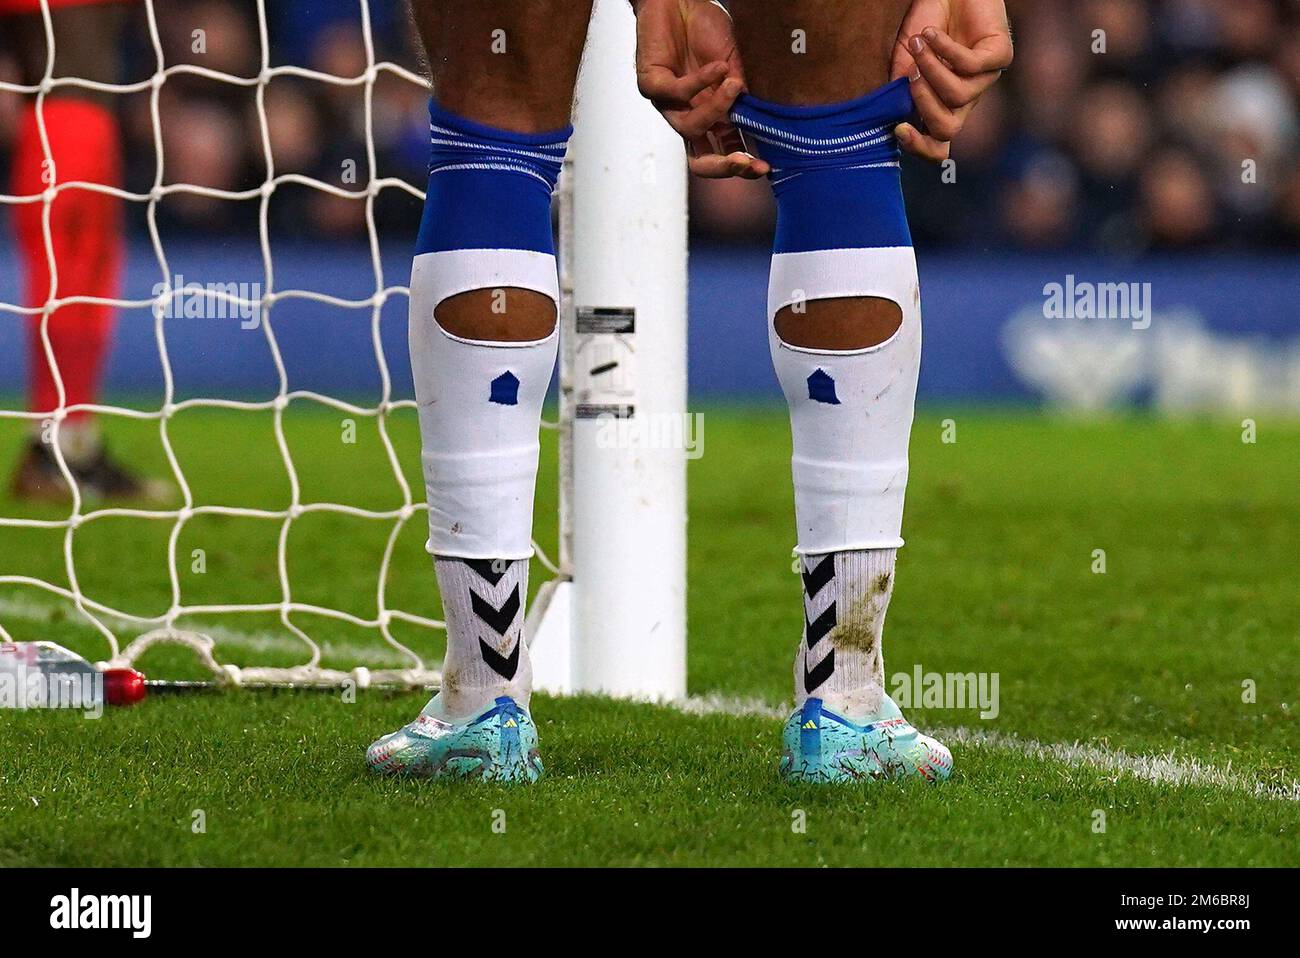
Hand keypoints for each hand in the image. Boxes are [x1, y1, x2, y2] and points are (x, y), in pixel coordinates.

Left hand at [634, 0, 769, 177]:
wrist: (680, 1)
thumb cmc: (708, 31)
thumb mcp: (736, 64)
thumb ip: (745, 93)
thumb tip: (762, 119)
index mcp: (712, 117)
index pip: (727, 154)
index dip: (744, 166)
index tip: (765, 167)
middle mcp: (690, 116)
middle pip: (700, 162)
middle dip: (723, 166)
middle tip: (745, 161)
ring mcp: (669, 104)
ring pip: (690, 128)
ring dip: (716, 109)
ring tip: (734, 83)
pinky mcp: (651, 84)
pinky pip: (676, 94)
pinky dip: (700, 82)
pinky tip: (718, 67)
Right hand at [889, 0, 1013, 161]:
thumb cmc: (925, 22)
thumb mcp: (904, 59)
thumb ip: (900, 88)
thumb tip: (893, 113)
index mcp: (942, 105)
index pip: (938, 145)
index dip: (919, 147)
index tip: (897, 129)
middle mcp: (966, 98)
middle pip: (948, 130)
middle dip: (924, 106)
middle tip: (910, 77)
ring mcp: (985, 79)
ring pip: (957, 96)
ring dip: (931, 69)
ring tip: (918, 43)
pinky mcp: (1000, 55)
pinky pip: (970, 66)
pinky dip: (944, 49)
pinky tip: (930, 32)